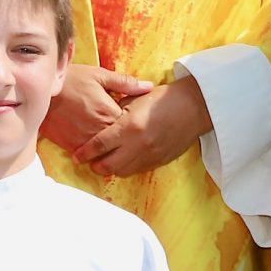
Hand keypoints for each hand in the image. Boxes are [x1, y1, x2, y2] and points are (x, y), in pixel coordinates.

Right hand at [41, 63, 153, 153]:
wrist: (41, 91)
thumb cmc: (71, 80)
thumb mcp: (99, 75)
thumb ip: (126, 83)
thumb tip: (149, 87)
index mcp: (110, 111)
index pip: (132, 126)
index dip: (136, 125)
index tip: (138, 122)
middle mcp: (99, 129)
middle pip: (122, 142)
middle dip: (127, 140)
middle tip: (130, 137)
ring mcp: (86, 140)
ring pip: (107, 152)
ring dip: (112, 149)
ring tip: (116, 144)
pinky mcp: (72, 146)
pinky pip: (90, 156)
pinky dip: (96, 153)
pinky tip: (98, 147)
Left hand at [80, 77, 211, 177]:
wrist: (193, 107)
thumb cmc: (163, 98)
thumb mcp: (135, 99)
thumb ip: (115, 111)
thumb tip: (97, 120)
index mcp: (129, 126)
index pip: (99, 145)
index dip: (85, 152)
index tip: (77, 155)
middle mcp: (138, 145)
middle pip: (107, 166)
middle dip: (95, 165)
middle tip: (90, 160)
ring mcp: (150, 155)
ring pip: (122, 172)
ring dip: (111, 168)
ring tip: (107, 161)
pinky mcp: (159, 161)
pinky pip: (137, 171)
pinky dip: (127, 167)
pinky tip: (125, 159)